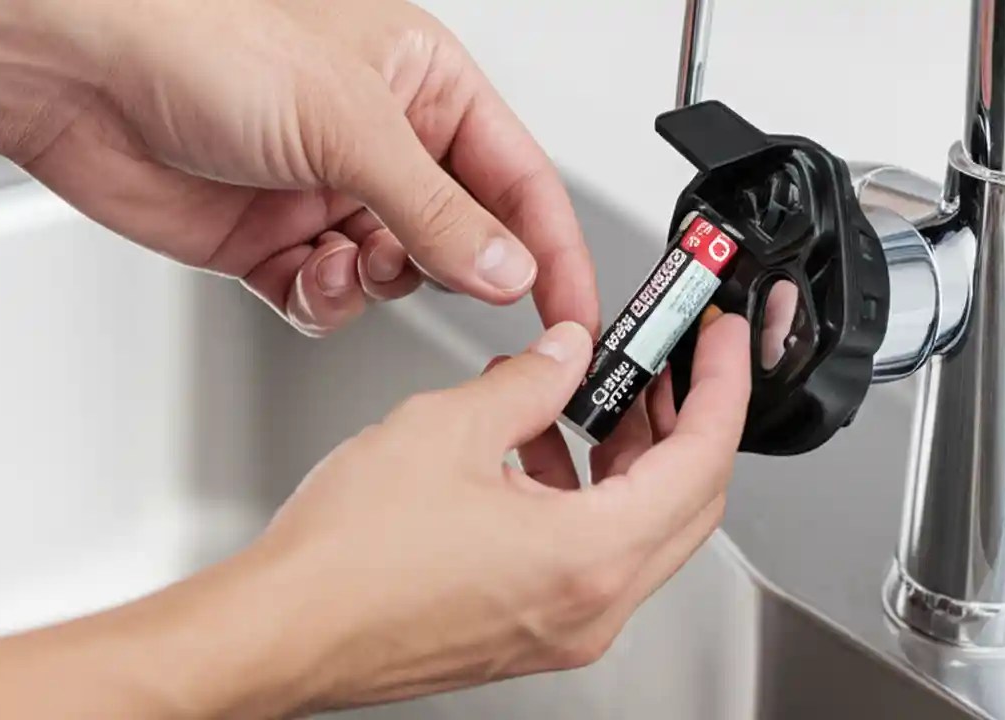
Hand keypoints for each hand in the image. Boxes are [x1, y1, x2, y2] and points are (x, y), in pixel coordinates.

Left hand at [0, 0, 597, 334]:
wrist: (75, 73)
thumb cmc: (201, 37)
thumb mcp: (350, 122)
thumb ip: (440, 210)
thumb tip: (509, 270)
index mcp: (425, 86)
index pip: (521, 181)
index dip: (555, 251)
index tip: (578, 313)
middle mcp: (384, 143)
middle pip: (463, 239)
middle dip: (449, 270)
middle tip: (429, 271)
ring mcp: (331, 195)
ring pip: (399, 278)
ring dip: (376, 282)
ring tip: (342, 257)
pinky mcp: (279, 242)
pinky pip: (333, 297)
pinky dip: (326, 300)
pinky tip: (304, 272)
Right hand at [0, 315, 750, 717]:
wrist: (280, 631)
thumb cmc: (345, 559)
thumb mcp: (448, 428)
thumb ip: (529, 380)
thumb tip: (566, 352)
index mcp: (589, 555)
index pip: (702, 459)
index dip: (722, 386)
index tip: (723, 343)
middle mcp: (591, 604)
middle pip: (686, 500)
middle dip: (684, 419)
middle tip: (670, 361)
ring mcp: (564, 625)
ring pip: (640, 528)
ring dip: (631, 456)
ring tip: (600, 393)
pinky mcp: (530, 630)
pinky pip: (591, 554)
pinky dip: (586, 494)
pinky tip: (541, 447)